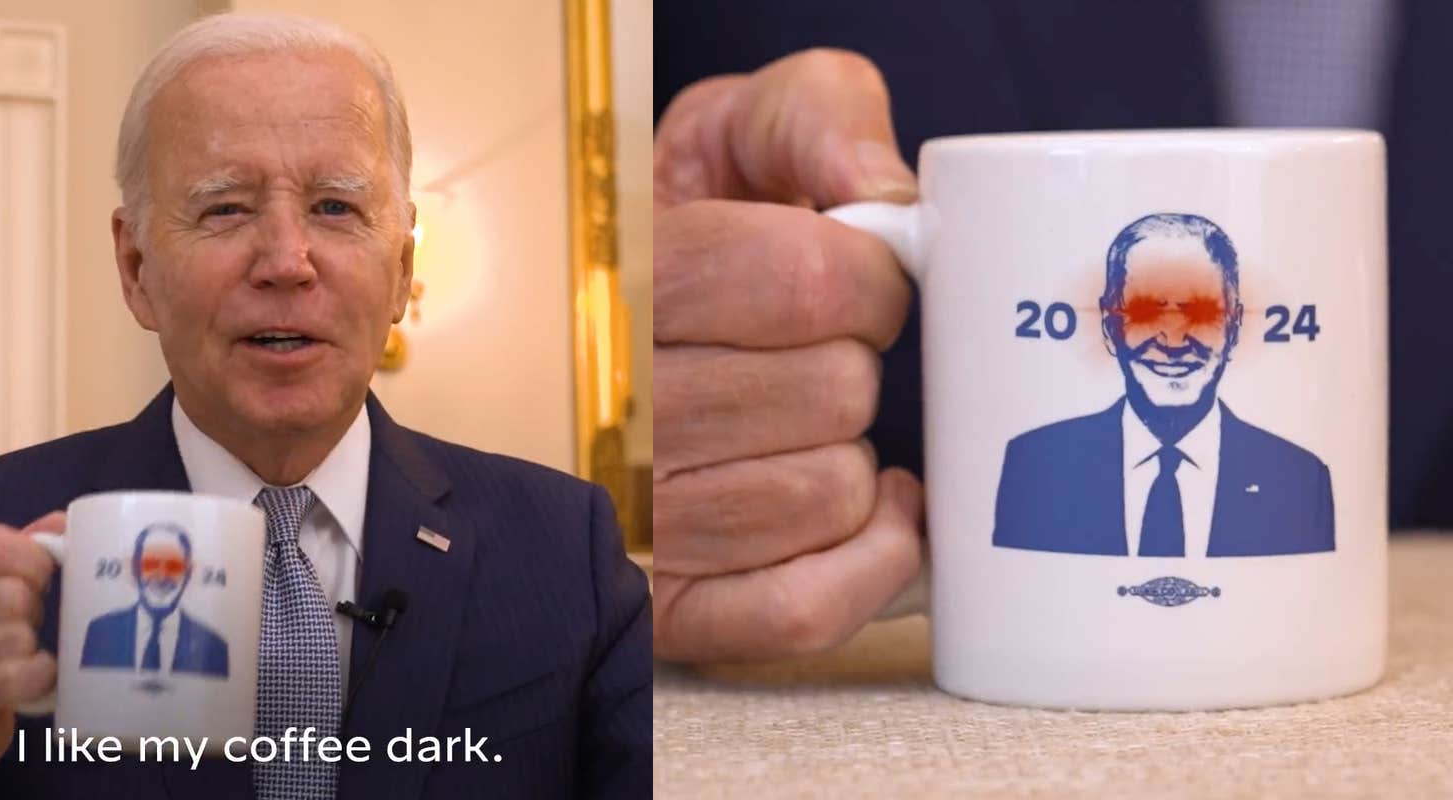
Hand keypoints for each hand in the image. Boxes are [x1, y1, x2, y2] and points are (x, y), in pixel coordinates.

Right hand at [0, 512, 63, 799]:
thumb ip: (16, 552)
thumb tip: (66, 521)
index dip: (32, 560)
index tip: (41, 578)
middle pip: (10, 592)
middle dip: (35, 611)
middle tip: (27, 628)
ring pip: (17, 633)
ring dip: (34, 647)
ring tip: (21, 655)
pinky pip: (16, 672)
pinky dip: (39, 675)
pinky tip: (33, 677)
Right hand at [653, 49, 924, 662]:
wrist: (607, 325)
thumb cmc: (691, 229)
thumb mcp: (734, 131)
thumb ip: (816, 118)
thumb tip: (890, 202)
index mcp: (628, 276)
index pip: (804, 283)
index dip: (870, 280)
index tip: (859, 279)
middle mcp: (615, 405)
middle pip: (828, 393)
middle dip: (856, 363)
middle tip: (820, 351)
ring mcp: (638, 517)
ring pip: (824, 495)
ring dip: (853, 454)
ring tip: (814, 425)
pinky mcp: (672, 606)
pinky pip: (801, 608)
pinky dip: (865, 561)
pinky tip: (870, 510)